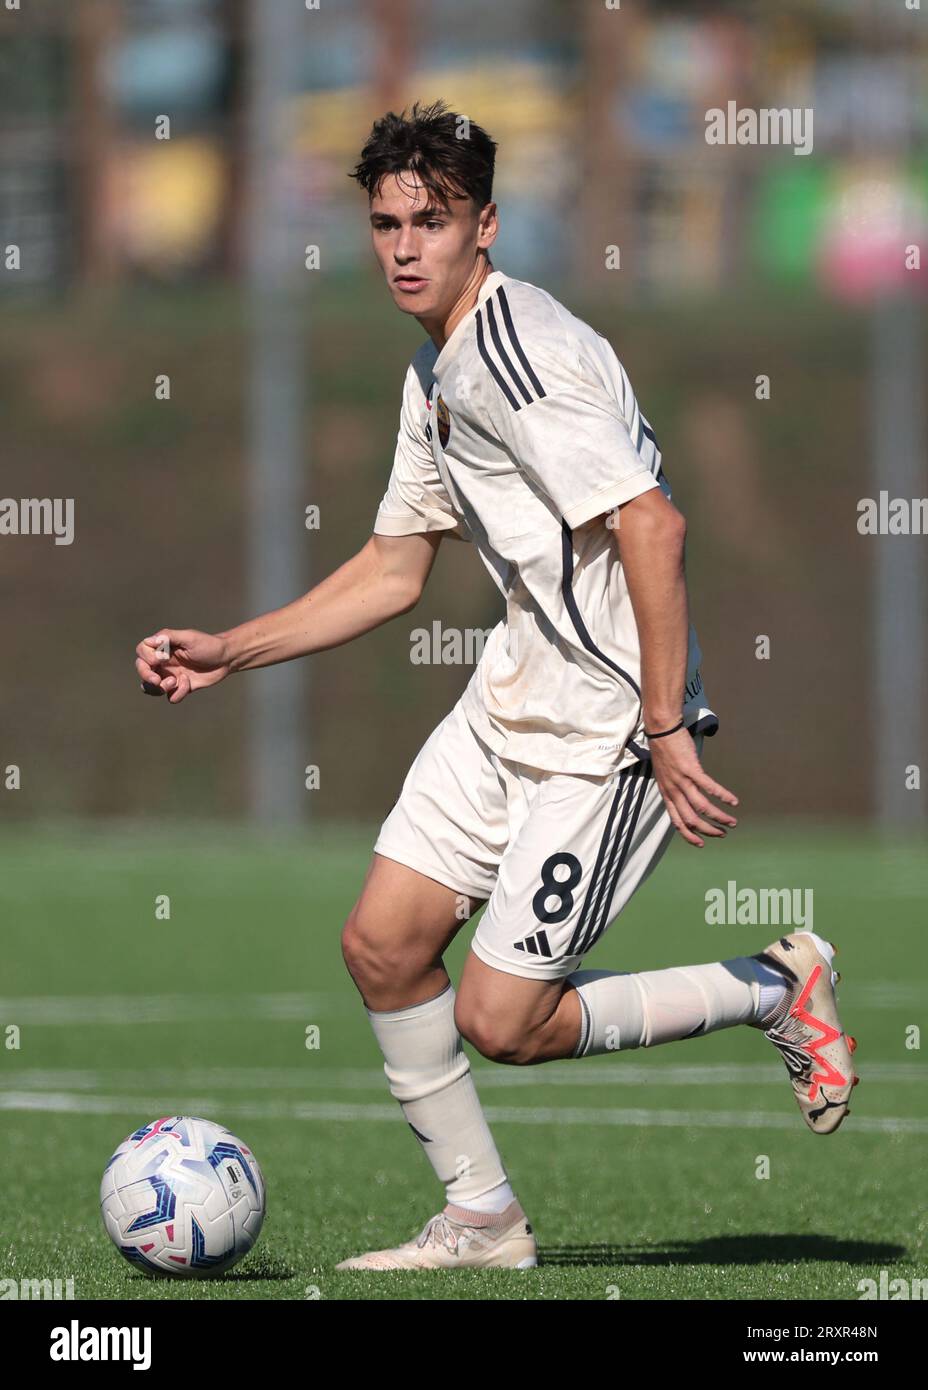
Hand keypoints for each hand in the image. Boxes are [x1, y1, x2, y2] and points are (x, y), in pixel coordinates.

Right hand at [135, 628, 230, 704]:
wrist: (226, 659)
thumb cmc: (208, 645)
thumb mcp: (189, 637)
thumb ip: (168, 637)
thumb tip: (149, 641)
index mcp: (163, 648)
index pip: (141, 652)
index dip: (146, 658)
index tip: (160, 659)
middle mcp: (164, 662)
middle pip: (142, 671)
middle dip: (146, 677)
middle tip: (157, 680)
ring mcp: (171, 675)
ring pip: (151, 687)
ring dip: (159, 688)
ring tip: (175, 681)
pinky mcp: (180, 688)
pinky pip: (170, 696)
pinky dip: (177, 693)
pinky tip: (188, 683)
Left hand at [647, 728, 737, 846]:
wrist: (661, 730)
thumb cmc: (664, 750)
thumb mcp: (664, 774)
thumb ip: (674, 787)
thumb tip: (686, 796)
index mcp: (666, 793)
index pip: (676, 821)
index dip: (689, 835)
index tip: (701, 843)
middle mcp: (673, 790)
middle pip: (691, 819)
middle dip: (709, 830)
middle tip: (723, 833)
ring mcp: (681, 780)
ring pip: (702, 807)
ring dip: (719, 817)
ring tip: (732, 821)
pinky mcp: (691, 769)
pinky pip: (709, 787)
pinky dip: (723, 796)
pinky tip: (733, 801)